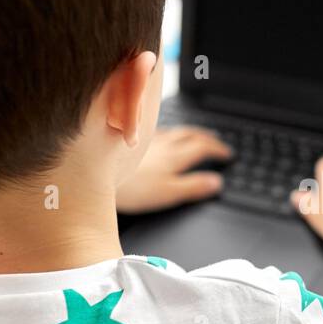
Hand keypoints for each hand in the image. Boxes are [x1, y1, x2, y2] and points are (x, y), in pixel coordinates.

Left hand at [116, 126, 231, 213]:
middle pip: (190, 135)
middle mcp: (162, 144)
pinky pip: (153, 132)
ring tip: (195, 134)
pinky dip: (164, 132)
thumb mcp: (167, 192)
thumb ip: (193, 187)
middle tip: (216, 141)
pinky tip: (159, 135)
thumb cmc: (129, 188)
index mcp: (174, 156)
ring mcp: (145, 141)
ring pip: (173, 131)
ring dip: (189, 131)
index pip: (203, 148)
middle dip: (207, 137)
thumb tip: (217, 182)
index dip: (218, 150)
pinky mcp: (129, 141)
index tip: (227, 154)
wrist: (95, 174)